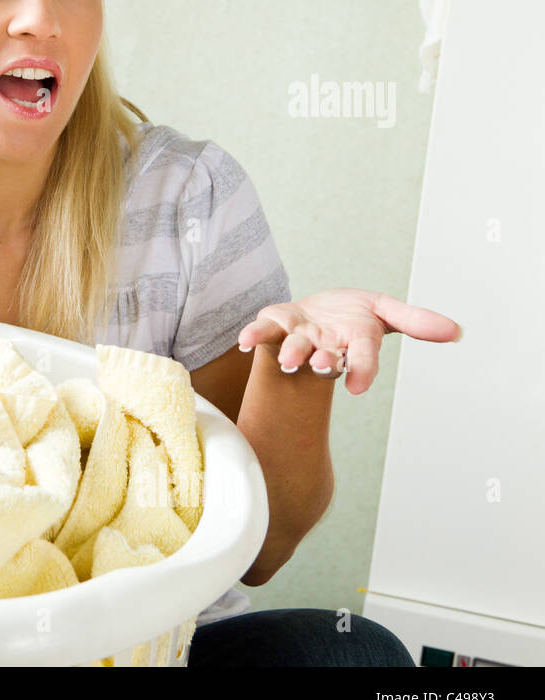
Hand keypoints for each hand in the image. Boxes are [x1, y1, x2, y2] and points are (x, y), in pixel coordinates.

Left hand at [236, 289, 461, 395]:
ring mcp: (298, 336)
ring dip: (292, 354)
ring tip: (287, 362)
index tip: (358, 387)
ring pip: (294, 347)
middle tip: (321, 367)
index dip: (363, 370)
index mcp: (354, 344)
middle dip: (322, 362)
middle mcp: (325, 345)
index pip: (363, 358)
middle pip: (324, 356)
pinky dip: (254, 336)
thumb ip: (416, 322)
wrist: (314, 312)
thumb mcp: (386, 312)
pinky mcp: (276, 324)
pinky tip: (244, 341)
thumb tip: (457, 332)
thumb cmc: (350, 317)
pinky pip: (263, 331)